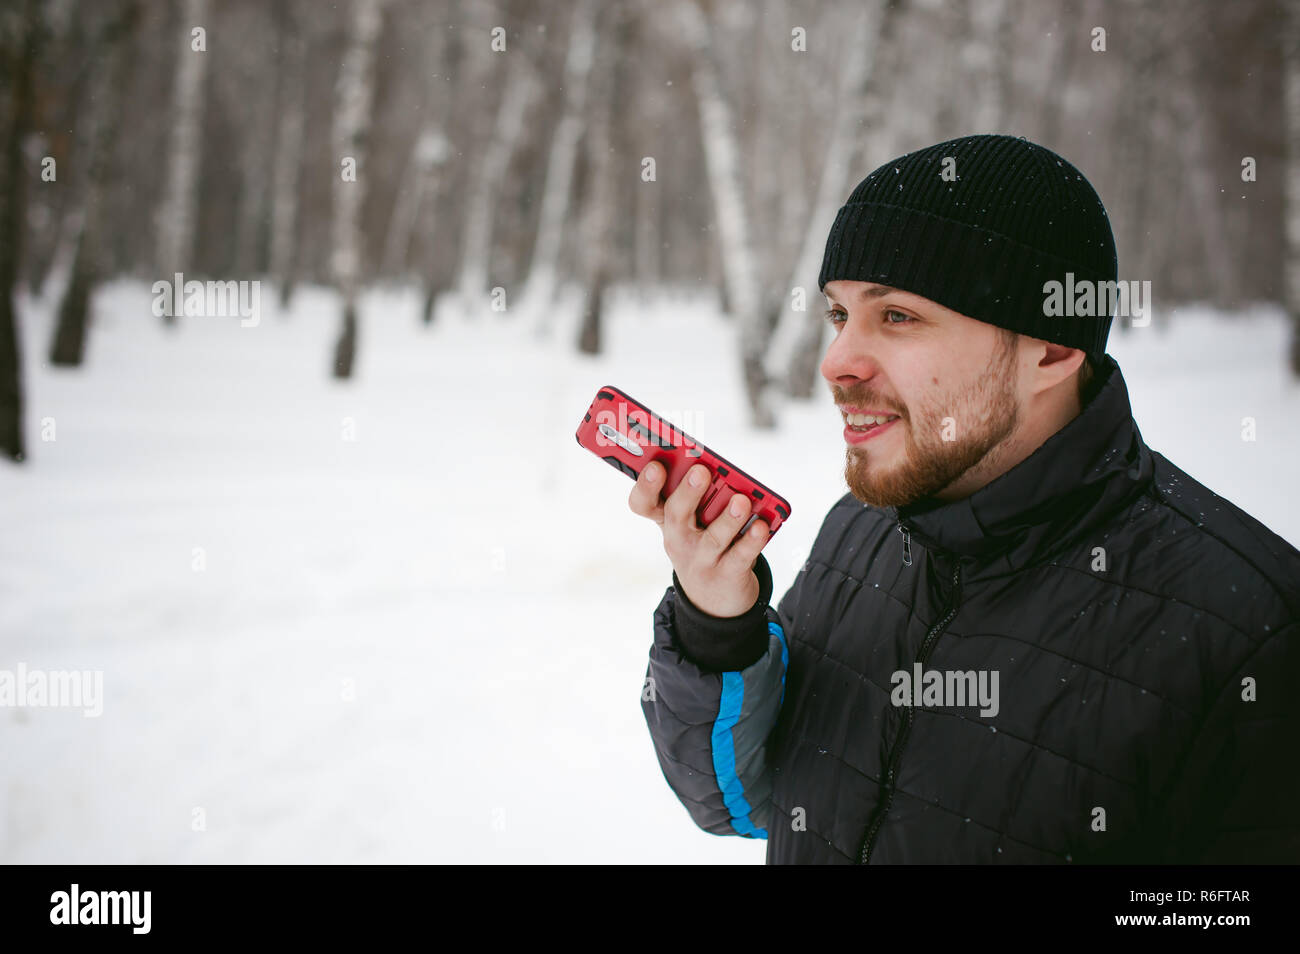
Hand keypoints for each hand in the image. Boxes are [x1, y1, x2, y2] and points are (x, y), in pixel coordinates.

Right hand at [628, 460, 768, 617]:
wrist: (712, 600)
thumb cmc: (701, 545)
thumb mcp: (691, 522)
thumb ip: (697, 493)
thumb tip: (713, 465)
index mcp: (666, 519)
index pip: (643, 503)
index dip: (645, 485)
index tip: (654, 466)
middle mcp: (678, 539)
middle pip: (676, 514)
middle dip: (688, 492)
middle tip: (700, 472)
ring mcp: (701, 559)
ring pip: (713, 538)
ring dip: (727, 519)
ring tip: (741, 501)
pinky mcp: (727, 574)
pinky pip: (740, 556)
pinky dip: (752, 541)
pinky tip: (762, 527)